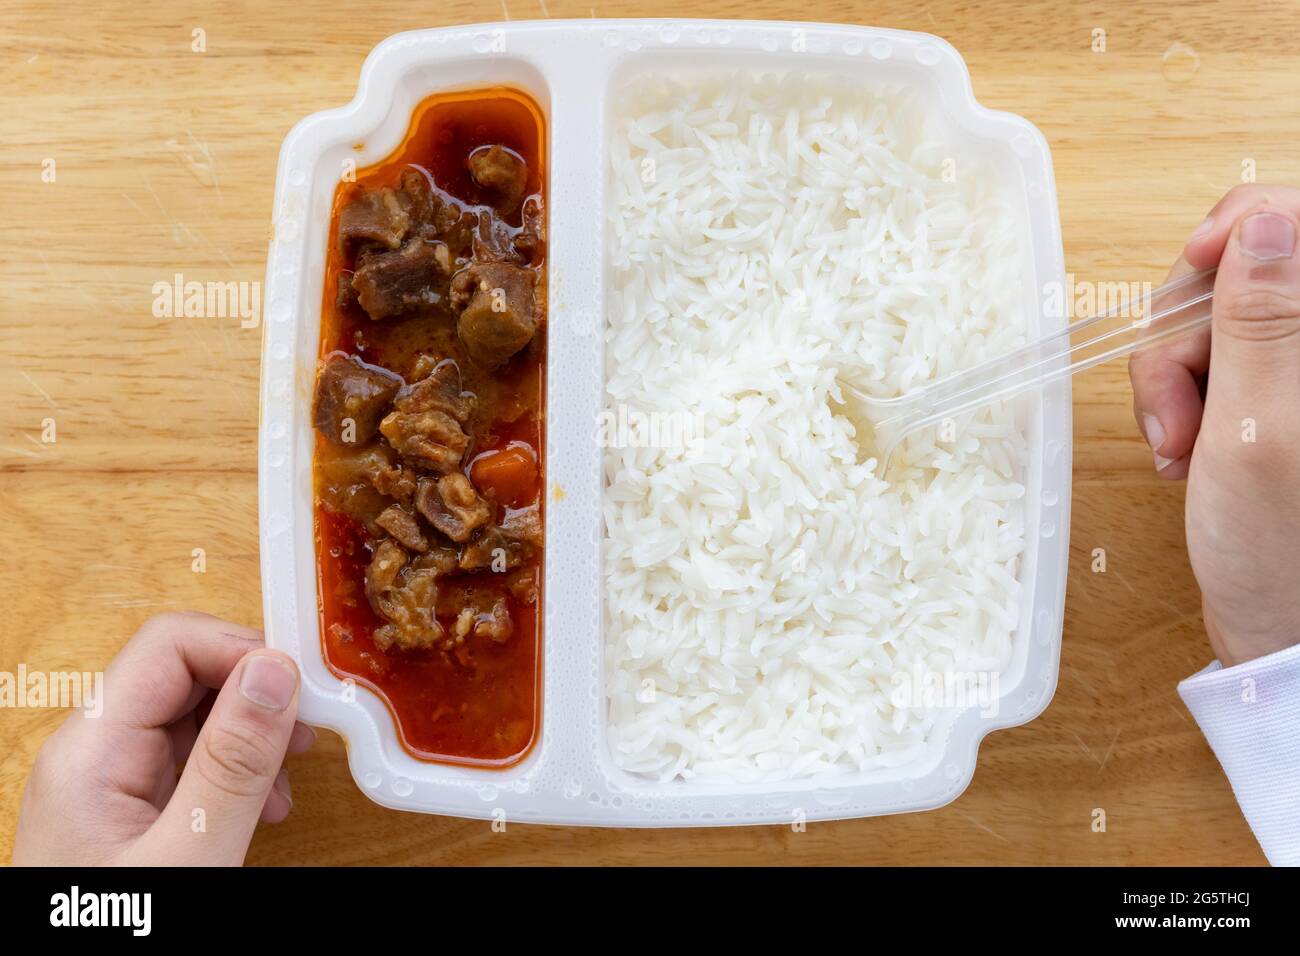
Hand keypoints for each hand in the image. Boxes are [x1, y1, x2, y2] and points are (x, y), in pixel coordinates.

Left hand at [11, 612, 312, 865]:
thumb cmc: (113, 938)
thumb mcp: (188, 858)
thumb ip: (232, 762)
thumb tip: (275, 670)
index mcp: (91, 749)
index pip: (171, 645)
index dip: (242, 652)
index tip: (302, 691)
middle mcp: (93, 750)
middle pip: (185, 672)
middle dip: (254, 694)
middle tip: (307, 739)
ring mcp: (109, 779)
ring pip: (193, 713)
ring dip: (252, 734)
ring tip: (285, 785)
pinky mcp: (128, 807)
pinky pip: (190, 757)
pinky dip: (237, 769)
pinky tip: (262, 807)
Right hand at [1129, 185, 1299, 665]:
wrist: (1280, 632)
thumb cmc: (1280, 549)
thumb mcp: (1259, 429)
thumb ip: (1261, 321)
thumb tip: (1262, 221)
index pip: (1299, 219)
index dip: (1241, 228)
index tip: (1196, 267)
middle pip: (1244, 270)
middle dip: (1189, 329)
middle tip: (1180, 408)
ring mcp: (1299, 375)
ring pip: (1215, 318)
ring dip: (1175, 378)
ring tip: (1177, 446)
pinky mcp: (1275, 399)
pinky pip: (1210, 363)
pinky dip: (1182, 401)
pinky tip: (1182, 450)